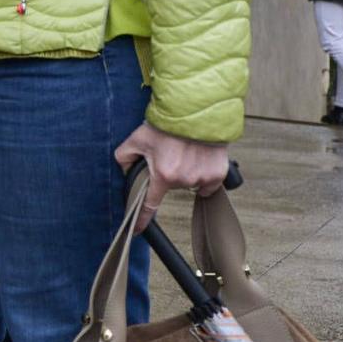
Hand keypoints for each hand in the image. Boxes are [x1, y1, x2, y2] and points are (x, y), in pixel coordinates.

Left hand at [114, 123, 228, 232]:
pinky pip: (207, 183)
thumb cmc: (167, 125)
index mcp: (163, 175)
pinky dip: (202, 174)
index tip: (139, 230)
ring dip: (186, 172)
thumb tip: (125, 171)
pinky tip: (199, 159)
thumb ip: (124, 158)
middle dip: (167, 174)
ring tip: (185, 152)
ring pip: (189, 183)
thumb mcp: (137, 138)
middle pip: (170, 186)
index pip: (149, 206)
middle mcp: (184, 180)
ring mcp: (203, 178)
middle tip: (168, 154)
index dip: (142, 220)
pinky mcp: (218, 174)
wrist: (197, 111)